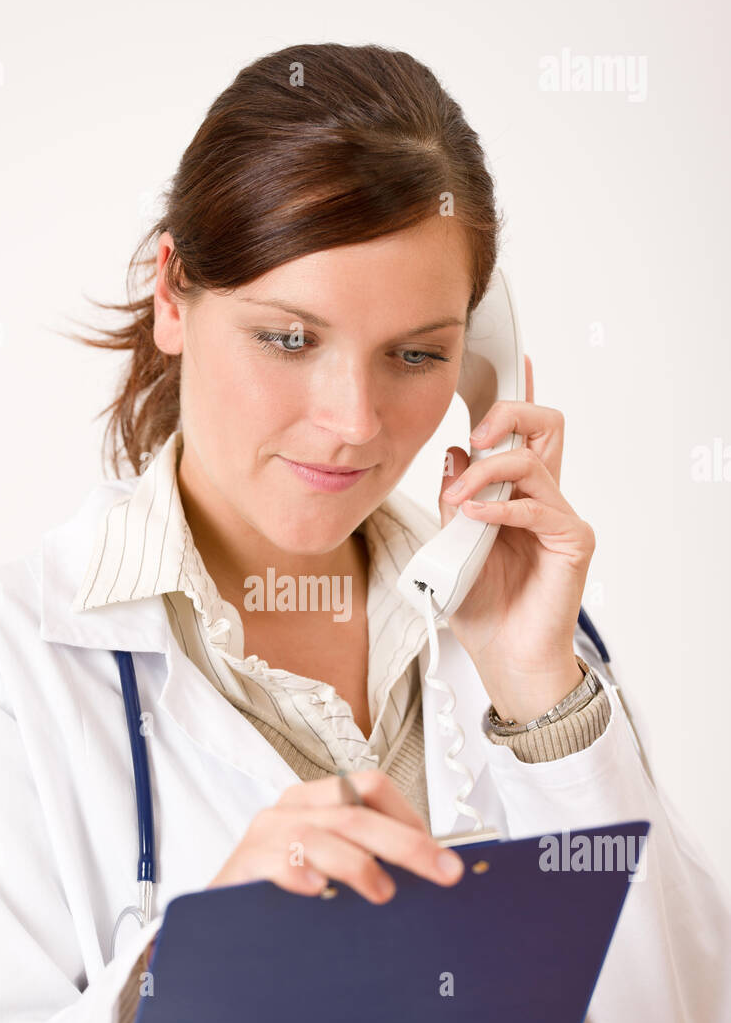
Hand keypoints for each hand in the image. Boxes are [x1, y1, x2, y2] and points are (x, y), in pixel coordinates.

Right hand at [207, 770, 463, 902]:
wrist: (221, 925)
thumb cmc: (285, 894)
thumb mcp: (332, 868)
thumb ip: (370, 860)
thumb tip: (433, 870)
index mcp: (318, 800)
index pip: (371, 787)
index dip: (410, 818)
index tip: (442, 856)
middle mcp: (291, 807)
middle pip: (357, 812)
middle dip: (408, 844)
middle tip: (445, 874)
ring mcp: (265, 833)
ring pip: (322, 834)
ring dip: (360, 864)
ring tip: (384, 894)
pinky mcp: (244, 862)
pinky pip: (277, 859)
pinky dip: (301, 872)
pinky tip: (317, 890)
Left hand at [439, 354, 593, 722]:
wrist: (504, 658)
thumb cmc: (482, 608)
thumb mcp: (451, 546)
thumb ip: (455, 502)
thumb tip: (454, 455)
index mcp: (516, 494)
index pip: (524, 432)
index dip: (518, 395)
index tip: (509, 363)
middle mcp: (543, 498)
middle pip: (545, 425)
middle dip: (508, 415)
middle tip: (477, 437)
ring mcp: (559, 518)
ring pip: (531, 461)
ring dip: (487, 473)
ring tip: (459, 504)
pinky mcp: (572, 541)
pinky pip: (538, 506)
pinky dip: (502, 507)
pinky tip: (476, 518)